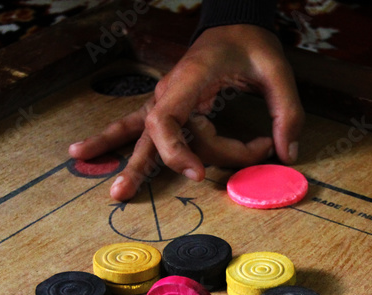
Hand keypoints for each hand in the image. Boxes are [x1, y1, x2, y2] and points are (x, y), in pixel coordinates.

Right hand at [69, 24, 303, 200]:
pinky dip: (113, 140)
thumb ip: (287, 112)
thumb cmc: (250, 46)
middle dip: (161, 165)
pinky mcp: (166, 108)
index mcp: (191, 79)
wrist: (233, 26)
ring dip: (123, 159)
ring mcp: (164, 100)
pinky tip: (84, 152)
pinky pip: (137, 128)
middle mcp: (170, 92)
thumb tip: (287, 153)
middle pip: (159, 136)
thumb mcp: (277, 71)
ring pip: (139, 135)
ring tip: (111, 190)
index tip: (201, 172)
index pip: (168, 120)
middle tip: (178, 187)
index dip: (177, 150)